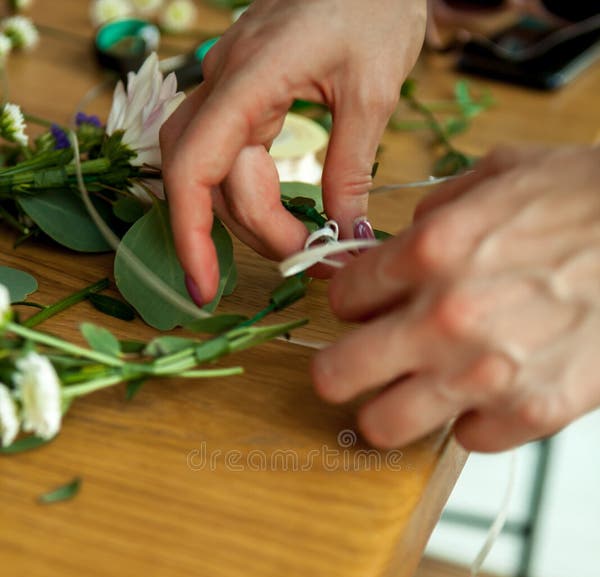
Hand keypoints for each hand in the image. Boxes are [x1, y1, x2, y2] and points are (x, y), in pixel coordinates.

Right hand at [160, 0, 425, 302]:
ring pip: (212, 171)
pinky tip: (281, 215)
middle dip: (249, 232)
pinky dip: (252, 193)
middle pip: (203, 178)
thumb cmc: (375, 2)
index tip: (206, 286)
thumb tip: (342, 235)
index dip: (190, 235)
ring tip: (307, 242)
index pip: (192, 168)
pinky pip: (229, 154)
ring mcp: (228, 85)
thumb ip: (350, 168)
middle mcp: (223, 81)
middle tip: (310, 257)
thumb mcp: (374, 91)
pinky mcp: (244, 93)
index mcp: (249, 76)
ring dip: (253, 217)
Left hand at [312, 144, 599, 451]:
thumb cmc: (591, 202)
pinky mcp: (531, 413)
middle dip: (341, 369)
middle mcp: (445, 318)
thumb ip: (438, 209)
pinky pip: (467, 438)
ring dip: (392, 410)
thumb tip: (404, 237)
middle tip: (361, 366)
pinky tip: (492, 393)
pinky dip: (474, 420)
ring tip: (415, 394)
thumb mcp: (505, 174)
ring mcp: (486, 373)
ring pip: (383, 425)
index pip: (343, 299)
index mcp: (431, 253)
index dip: (354, 305)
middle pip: (335, 375)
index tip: (370, 311)